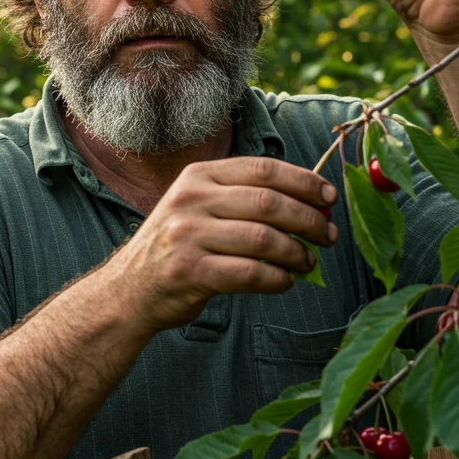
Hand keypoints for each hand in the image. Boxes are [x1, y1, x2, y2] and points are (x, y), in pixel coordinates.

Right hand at [111, 157, 337, 334]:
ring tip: (308, 262)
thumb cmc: (177, 247)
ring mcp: (187, 234)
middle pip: (268, 202)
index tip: (329, 196)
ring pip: (263, 238)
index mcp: (199, 176)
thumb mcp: (198, 207)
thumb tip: (310, 203)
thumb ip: (242, 199)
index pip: (263, 169)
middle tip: (329, 235)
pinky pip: (250, 273)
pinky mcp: (190, 271)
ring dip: (297, 252)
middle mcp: (191, 199)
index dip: (304, 181)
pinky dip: (277, 279)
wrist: (129, 289)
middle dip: (309, 219)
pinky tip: (284, 282)